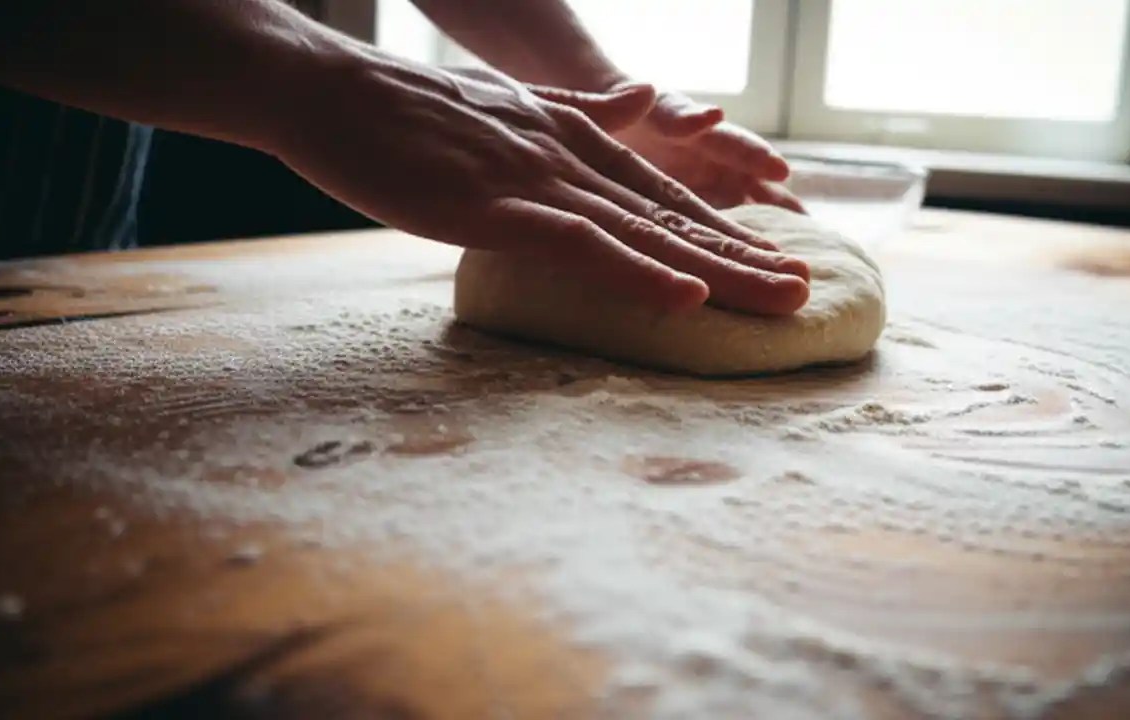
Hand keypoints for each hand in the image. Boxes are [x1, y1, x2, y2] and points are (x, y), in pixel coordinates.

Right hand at [267, 56, 808, 313]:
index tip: (769, 257)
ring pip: (645, 231)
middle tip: (803, 289)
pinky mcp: (496, 206)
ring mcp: (537, 178)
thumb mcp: (505, 105)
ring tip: (781, 298)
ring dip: (718, 270)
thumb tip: (642, 99)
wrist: (326, 87)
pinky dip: (637, 272)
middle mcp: (570, 154)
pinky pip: (581, 245)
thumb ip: (579, 107)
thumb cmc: (402, 109)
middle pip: (671, 215)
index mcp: (570, 136)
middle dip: (743, 255)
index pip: (660, 193)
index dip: (720, 228)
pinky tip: (687, 296)